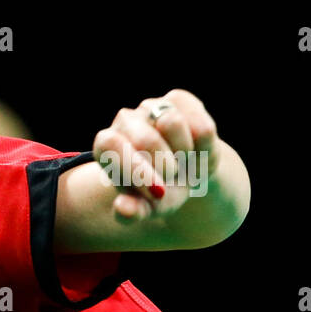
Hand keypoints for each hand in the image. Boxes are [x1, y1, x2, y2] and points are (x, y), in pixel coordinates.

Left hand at [93, 88, 219, 220]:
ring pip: (173, 123)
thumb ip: (131, 212)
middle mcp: (124, 120)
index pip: (111, 145)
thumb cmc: (158, 192)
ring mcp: (151, 106)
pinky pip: (200, 122)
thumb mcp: (146, 207)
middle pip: (146, 139)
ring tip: (183, 163)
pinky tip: (196, 151)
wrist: (187, 175)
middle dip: (165, 166)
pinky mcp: (179, 99)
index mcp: (106, 145)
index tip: (159, 191)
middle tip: (172, 176)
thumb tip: (124, 210)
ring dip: (184, 152)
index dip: (136, 169)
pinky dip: (204, 146)